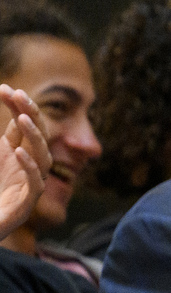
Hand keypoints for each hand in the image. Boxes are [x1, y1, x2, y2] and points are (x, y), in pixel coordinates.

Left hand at [0, 85, 51, 238]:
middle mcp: (28, 166)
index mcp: (16, 153)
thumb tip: (2, 116)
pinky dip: (29, 167)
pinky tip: (18, 153)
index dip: (17, 106)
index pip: (22, 125)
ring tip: (21, 119)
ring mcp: (29, 185)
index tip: (4, 89)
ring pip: (44, 157)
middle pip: (38, 136)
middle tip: (18, 95)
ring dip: (34, 137)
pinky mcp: (27, 204)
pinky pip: (36, 183)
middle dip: (30, 114)